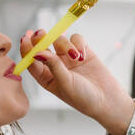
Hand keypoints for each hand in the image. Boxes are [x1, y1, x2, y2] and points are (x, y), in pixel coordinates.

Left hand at [19, 29, 134, 134]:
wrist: (108, 100)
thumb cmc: (84, 98)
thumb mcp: (65, 83)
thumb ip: (52, 66)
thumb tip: (38, 52)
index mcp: (45, 77)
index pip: (31, 60)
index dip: (27, 48)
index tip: (25, 38)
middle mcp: (55, 65)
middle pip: (43, 46)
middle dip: (41, 39)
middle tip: (41, 33)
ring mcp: (68, 58)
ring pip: (59, 40)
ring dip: (65, 44)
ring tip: (75, 56)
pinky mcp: (82, 51)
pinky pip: (76, 39)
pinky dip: (78, 43)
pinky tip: (83, 54)